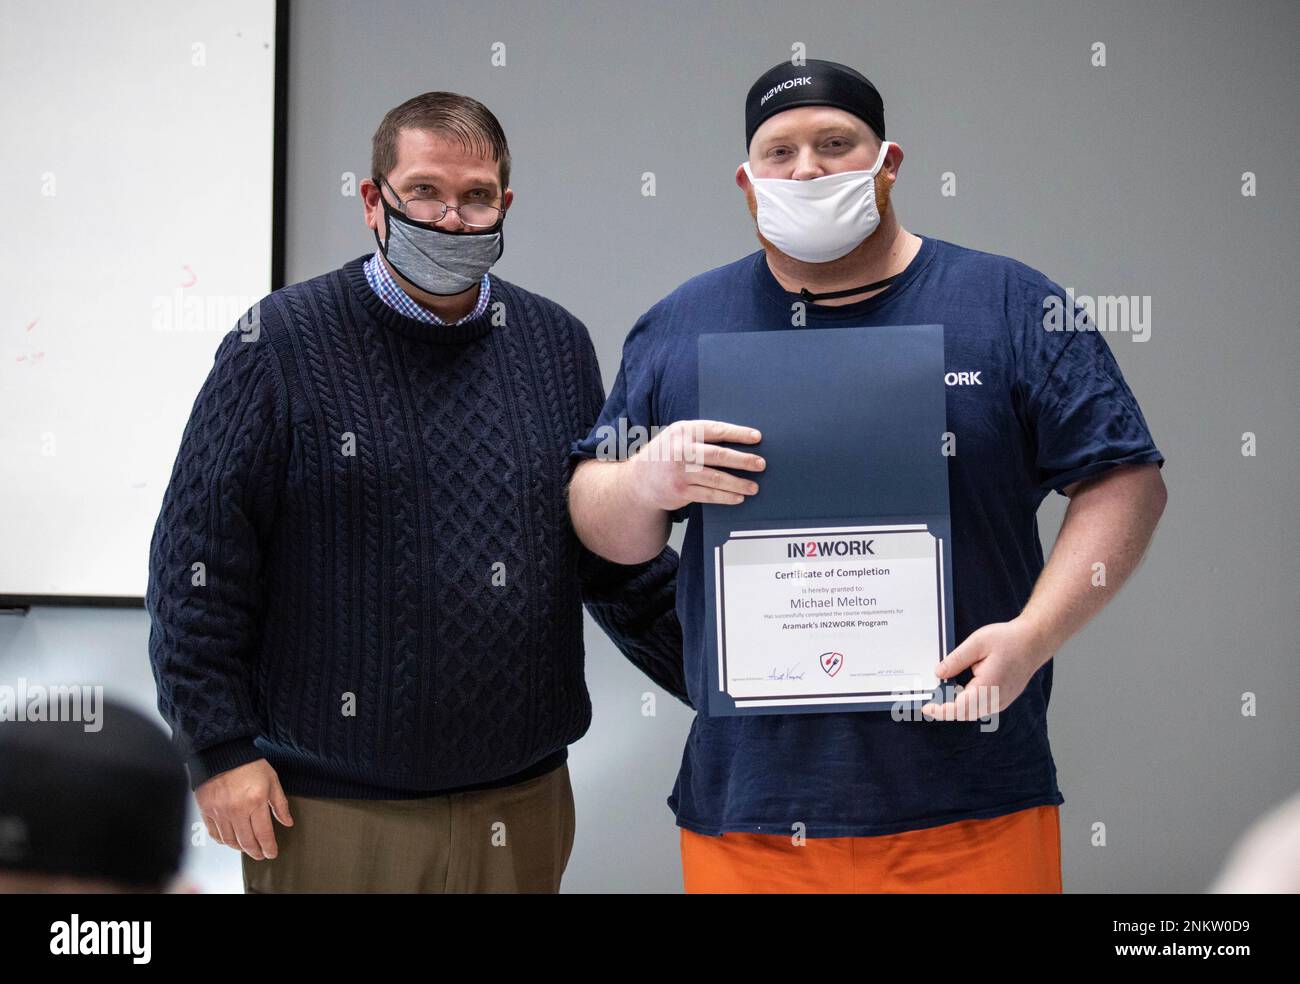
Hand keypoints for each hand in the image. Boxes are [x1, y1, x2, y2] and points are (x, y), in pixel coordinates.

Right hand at [195, 758, 293, 860]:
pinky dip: (224, 840)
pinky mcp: (207, 811)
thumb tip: (287, 822)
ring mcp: (220, 812)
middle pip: (247, 841)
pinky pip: (215, 833)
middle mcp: (236, 810)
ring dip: (240, 848)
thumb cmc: (249, 765)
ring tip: (248, 848)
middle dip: (256, 852)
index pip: (264, 834)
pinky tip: (230, 840)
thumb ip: (280, 804)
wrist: (223, 753)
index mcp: (255, 802)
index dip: (269, 847)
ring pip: (230, 840)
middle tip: (261, 855)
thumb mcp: (272, 781)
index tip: (272, 853)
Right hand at [626, 419, 764, 511]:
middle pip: (719, 455)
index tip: (757, 437)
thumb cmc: (664, 456)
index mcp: (683, 431)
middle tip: (761, 464)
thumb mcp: (676, 437)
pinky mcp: (680, 491)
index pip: (716, 430)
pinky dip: (726, 497)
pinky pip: (709, 494)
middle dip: (744, 460)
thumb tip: (736, 439)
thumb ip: (699, 436)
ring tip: (754, 487)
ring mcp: (680, 472)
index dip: (739, 433)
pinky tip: (738, 497)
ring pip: (717, 478)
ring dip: (739, 483)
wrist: (637, 481)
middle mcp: (681, 450)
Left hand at [920, 618, 1053, 719]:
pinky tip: (960, 689)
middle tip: (930, 699)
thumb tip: (939, 673)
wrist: (1033, 641)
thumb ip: (956, 660)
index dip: (941, 711)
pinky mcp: (1003, 699)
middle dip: (946, 709)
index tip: (927, 708)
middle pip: (964, 713)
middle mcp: (996, 698)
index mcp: (988, 687)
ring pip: (973, 712)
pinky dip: (968, 703)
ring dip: (957, 706)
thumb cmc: (1009, 640)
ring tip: (942, 693)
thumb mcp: (977, 643)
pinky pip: (981, 707)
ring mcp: (1001, 701)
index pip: (960, 709)